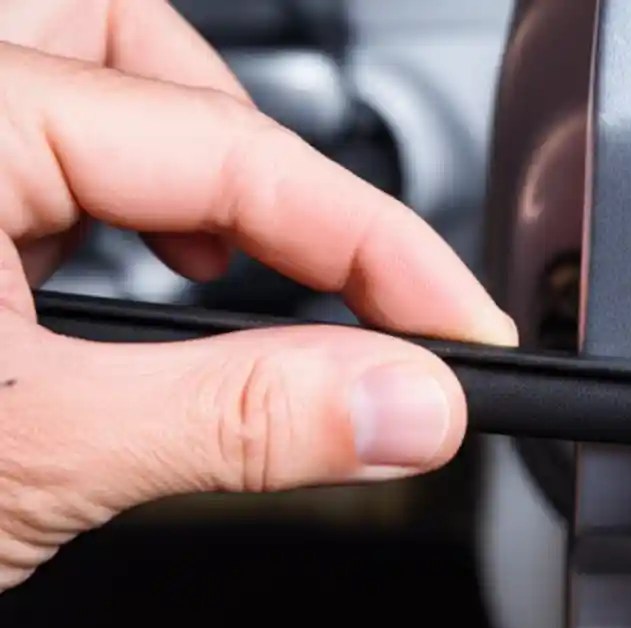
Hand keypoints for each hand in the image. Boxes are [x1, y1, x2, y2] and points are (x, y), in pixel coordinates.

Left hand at [0, 6, 515, 590]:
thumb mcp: (34, 454)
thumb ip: (237, 417)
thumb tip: (407, 405)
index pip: (239, 149)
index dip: (380, 246)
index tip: (459, 329)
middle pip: (136, 37)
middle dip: (246, 137)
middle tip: (315, 254)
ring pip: (81, 78)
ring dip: (170, 157)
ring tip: (214, 264)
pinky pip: (33, 154)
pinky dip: (103, 202)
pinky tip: (115, 282)